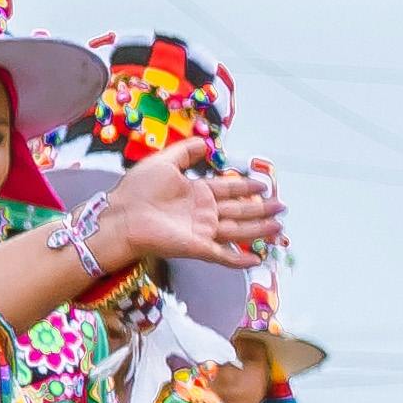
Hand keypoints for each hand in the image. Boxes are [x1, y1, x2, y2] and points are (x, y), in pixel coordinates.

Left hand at [87, 139, 281, 271]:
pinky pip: (222, 255)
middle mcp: (203, 213)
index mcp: (196, 192)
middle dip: (261, 209)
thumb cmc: (137, 190)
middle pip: (239, 210)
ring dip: (258, 230)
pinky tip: (256, 259)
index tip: (264, 184)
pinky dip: (239, 259)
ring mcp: (202, 231)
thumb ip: (184, 152)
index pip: (227, 189)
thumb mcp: (163, 162)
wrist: (121, 217)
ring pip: (238, 231)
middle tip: (281, 207)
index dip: (246, 187)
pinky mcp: (197, 247)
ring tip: (278, 227)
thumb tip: (205, 143)